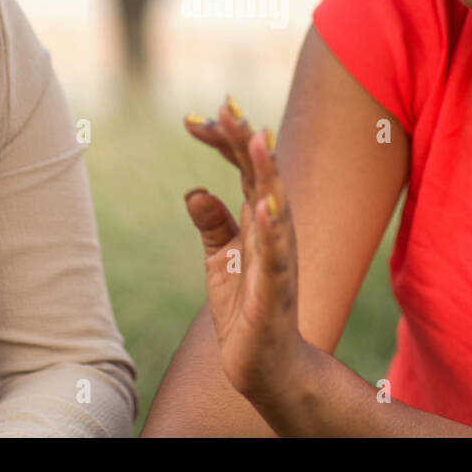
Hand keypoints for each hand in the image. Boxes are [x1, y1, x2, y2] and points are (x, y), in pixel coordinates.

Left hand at [182, 96, 307, 403]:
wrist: (265, 364)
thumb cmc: (246, 308)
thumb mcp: (219, 259)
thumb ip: (212, 223)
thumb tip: (194, 190)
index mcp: (258, 219)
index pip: (243, 168)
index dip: (222, 141)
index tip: (192, 119)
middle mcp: (274, 230)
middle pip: (260, 174)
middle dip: (243, 140)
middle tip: (225, 106)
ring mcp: (278, 258)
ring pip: (275, 206)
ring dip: (267, 172)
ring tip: (256, 139)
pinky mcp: (275, 289)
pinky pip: (276, 256)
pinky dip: (272, 230)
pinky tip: (264, 207)